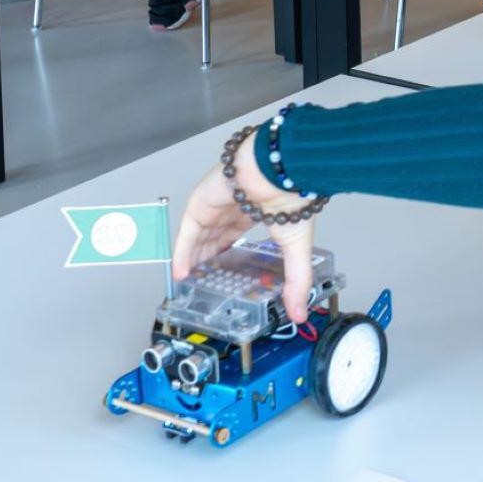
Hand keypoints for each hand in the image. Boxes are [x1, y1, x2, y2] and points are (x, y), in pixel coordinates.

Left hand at [172, 127, 318, 322]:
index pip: (237, 231)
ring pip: (199, 234)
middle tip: (205, 277)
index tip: (227, 270)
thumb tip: (301, 311)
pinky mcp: (200, 204)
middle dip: (209, 256)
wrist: (277, 170)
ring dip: (195, 256)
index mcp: (258, 209)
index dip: (230, 251)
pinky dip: (183, 252)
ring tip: (191, 278)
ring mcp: (215, 204)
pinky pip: (187, 232)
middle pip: (215, 234)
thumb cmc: (292, 197)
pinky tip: (181, 272)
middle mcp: (234, 205)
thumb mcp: (295, 246)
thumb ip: (296, 280)